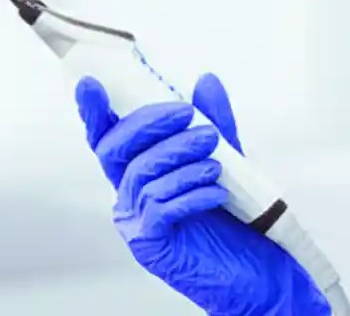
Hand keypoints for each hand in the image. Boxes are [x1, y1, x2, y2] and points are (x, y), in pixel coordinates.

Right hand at [75, 73, 330, 315]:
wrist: (258, 269)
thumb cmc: (235, 217)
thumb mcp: (228, 160)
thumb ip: (215, 122)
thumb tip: (206, 80)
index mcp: (140, 172)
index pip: (109, 138)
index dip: (95, 112)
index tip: (91, 84)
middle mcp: (129, 196)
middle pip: (117, 150)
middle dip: (151, 125)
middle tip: (190, 116)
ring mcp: (135, 223)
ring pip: (143, 176)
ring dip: (181, 159)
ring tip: (216, 158)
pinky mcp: (151, 246)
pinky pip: (160, 209)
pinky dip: (190, 194)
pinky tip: (217, 190)